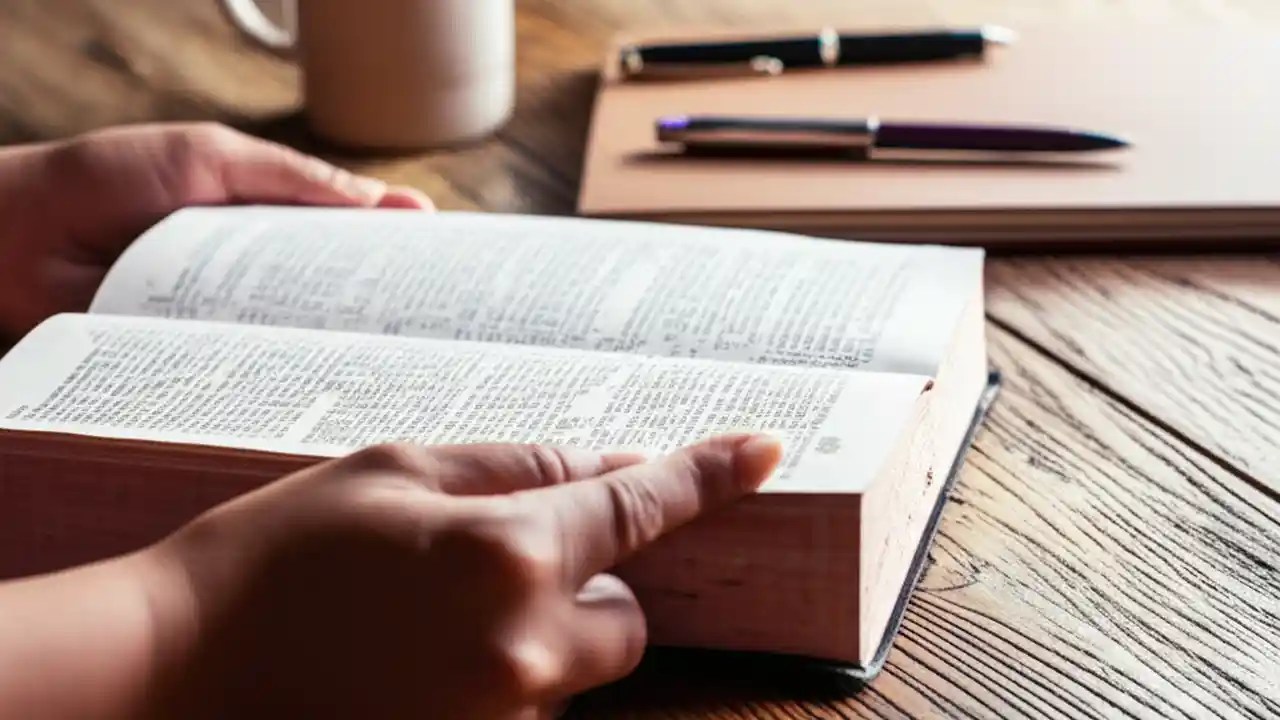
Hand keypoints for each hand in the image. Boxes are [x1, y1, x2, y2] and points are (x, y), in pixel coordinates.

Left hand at [0, 122, 431, 341]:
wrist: (13, 235)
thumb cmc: (107, 178)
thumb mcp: (212, 159)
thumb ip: (295, 181)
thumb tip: (388, 208)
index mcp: (264, 217)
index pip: (347, 238)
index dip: (397, 253)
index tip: (453, 269)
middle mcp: (252, 270)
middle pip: (333, 293)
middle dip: (385, 309)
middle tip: (444, 331)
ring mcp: (227, 315)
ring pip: (300, 336)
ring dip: (344, 348)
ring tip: (404, 364)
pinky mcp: (198, 355)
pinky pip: (252, 367)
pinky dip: (286, 375)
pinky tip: (329, 385)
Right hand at [142, 435, 781, 719]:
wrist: (178, 672)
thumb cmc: (276, 554)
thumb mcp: (395, 471)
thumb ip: (517, 468)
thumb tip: (611, 468)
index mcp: (505, 556)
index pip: (641, 507)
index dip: (709, 474)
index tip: (764, 452)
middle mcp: (522, 652)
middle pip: (628, 618)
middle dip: (593, 584)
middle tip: (504, 560)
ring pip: (576, 672)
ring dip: (539, 638)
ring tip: (428, 618)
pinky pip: (527, 713)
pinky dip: (501, 682)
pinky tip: (421, 659)